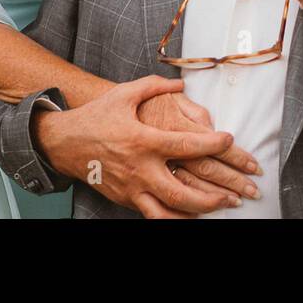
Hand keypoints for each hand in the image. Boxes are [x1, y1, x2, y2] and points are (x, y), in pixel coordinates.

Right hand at [32, 75, 246, 217]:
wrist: (64, 142)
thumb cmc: (97, 116)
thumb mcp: (125, 93)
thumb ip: (155, 86)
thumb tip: (181, 83)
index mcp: (145, 140)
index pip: (187, 145)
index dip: (214, 144)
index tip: (230, 140)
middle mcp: (140, 168)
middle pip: (183, 190)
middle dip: (214, 195)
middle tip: (237, 193)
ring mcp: (132, 188)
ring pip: (169, 211)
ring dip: (198, 212)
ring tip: (220, 208)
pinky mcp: (126, 199)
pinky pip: (154, 215)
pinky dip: (175, 218)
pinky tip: (191, 215)